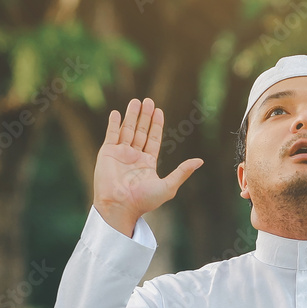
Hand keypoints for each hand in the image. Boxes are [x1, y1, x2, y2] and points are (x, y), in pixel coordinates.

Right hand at [92, 98, 203, 236]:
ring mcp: (120, 154)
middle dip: (145, 116)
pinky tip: (117, 112)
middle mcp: (134, 157)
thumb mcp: (168, 186)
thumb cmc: (144, 200)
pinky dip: (113, 123)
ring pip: (127, 130)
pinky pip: (111, 135)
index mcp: (147, 163)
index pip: (153, 139)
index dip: (156, 125)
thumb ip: (182, 172)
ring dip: (131, 115)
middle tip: (149, 101)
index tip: (159, 111)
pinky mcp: (106, 154)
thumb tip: (200, 161)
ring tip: (136, 101)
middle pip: (140, 132)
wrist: (120, 206)